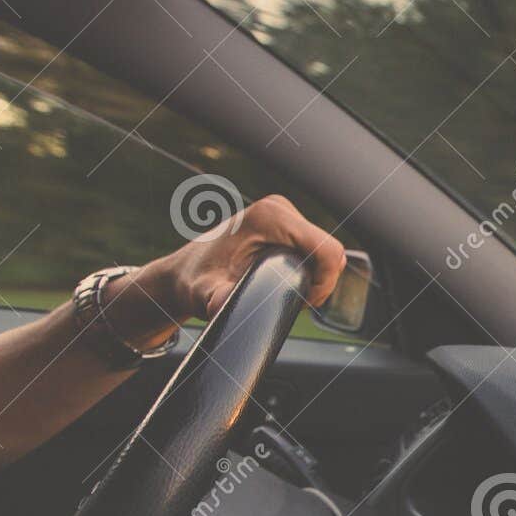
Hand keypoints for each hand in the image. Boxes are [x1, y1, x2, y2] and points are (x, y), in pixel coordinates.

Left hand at [102, 195, 347, 349]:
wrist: (184, 273)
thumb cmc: (195, 282)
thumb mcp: (206, 294)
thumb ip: (216, 299)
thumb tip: (222, 306)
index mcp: (270, 217)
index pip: (326, 249)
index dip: (324, 282)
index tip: (302, 301)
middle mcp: (279, 208)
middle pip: (330, 251)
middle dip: (320, 282)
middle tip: (293, 301)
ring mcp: (285, 214)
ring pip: (327, 251)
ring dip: (317, 277)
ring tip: (289, 293)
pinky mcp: (288, 224)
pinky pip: (318, 249)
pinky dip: (312, 270)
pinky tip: (290, 281)